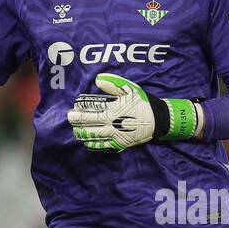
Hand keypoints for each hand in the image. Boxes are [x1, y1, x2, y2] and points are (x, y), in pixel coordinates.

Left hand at [67, 73, 199, 151]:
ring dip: (82, 136)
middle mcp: (111, 126)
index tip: (71, 112)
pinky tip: (88, 143)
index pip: (88, 115)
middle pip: (87, 128)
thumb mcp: (129, 89)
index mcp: (111, 113)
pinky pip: (103, 147)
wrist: (158, 120)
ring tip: (77, 132)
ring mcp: (115, 137)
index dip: (76, 115)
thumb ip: (112, 84)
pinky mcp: (120, 145)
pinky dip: (93, 145)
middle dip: (76, 125)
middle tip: (71, 122)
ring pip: (93, 139)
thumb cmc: (143, 103)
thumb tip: (97, 80)